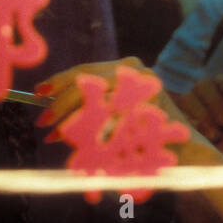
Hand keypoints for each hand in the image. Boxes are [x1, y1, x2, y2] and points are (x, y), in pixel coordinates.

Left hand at [33, 57, 222, 222]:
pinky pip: (108, 122)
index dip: (59, 82)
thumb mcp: (115, 118)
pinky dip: (91, 135)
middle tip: (43, 123)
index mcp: (128, 69)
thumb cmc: (145, 138)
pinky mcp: (147, 109)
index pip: (86, 70)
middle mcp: (136, 72)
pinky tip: (80, 146)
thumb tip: (52, 114)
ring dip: (71, 121)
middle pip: (86, 81)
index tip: (38, 93)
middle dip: (59, 103)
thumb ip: (92, 109)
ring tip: (56, 137)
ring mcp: (142, 89)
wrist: (184, 154)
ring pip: (94, 101)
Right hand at [174, 74, 222, 162]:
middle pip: (201, 86)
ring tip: (214, 135)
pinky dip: (189, 120)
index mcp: (220, 104)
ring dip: (203, 113)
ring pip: (187, 98)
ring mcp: (184, 116)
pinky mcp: (172, 127)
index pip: (217, 82)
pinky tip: (198, 133)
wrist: (217, 182)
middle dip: (215, 101)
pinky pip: (175, 113)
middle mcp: (201, 107)